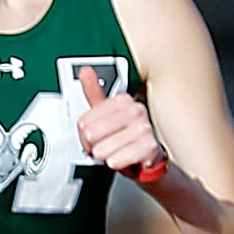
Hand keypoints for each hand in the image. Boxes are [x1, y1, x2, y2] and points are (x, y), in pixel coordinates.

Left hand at [76, 65, 168, 184]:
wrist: (148, 159)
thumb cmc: (126, 136)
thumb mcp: (107, 114)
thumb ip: (95, 93)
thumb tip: (85, 70)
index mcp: (124, 100)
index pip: (84, 121)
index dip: (85, 134)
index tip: (95, 134)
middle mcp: (136, 110)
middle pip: (91, 134)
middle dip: (92, 146)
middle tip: (104, 145)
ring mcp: (144, 128)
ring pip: (102, 149)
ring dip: (104, 156)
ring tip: (114, 152)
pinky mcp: (149, 147)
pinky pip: (116, 159)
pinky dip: (115, 163)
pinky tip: (122, 159)